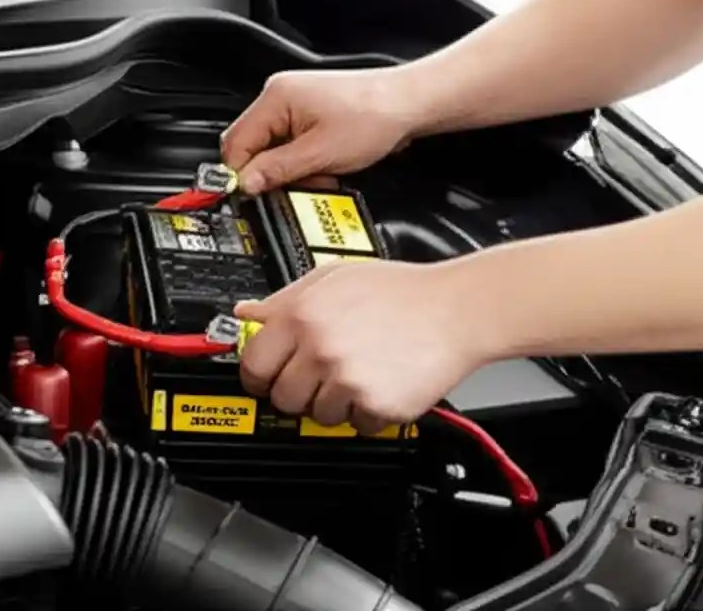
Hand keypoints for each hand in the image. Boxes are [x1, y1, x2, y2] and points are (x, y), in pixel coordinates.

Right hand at [221, 68, 422, 194]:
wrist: (408, 104)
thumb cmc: (374, 117)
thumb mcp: (320, 154)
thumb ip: (278, 170)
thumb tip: (247, 183)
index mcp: (276, 98)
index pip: (236, 143)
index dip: (242, 174)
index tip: (253, 195)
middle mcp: (280, 95)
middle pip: (252, 146)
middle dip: (272, 173)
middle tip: (296, 186)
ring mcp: (295, 103)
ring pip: (274, 149)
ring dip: (292, 170)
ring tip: (321, 173)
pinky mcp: (309, 114)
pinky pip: (292, 144)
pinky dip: (304, 162)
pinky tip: (325, 166)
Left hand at [233, 259, 480, 433]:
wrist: (455, 310)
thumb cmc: (402, 292)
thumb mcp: (335, 277)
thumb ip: (286, 298)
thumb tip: (247, 314)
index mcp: (303, 315)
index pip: (253, 364)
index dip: (259, 374)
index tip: (267, 377)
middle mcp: (321, 348)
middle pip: (282, 398)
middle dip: (298, 391)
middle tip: (323, 376)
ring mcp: (347, 379)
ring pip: (317, 415)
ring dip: (335, 403)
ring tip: (360, 373)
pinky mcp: (376, 405)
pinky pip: (356, 425)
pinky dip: (368, 412)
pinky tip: (381, 383)